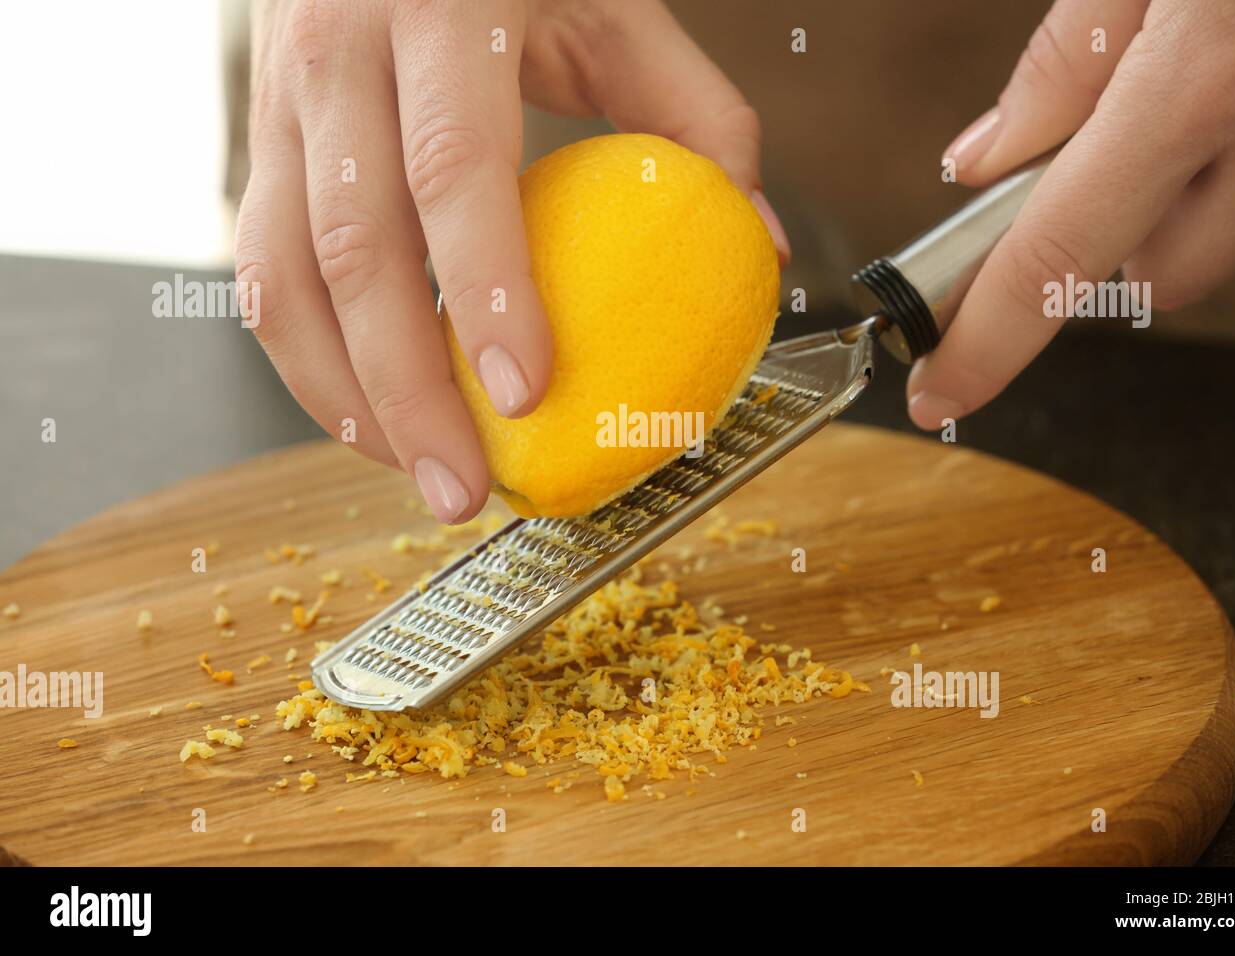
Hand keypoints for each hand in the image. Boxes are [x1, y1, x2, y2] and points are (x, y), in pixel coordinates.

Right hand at [236, 0, 789, 520]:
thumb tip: (760, 241)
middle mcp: (336, 53)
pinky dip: (308, 357)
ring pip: (280, 275)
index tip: (523, 393)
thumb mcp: (613, 4)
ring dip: (342, 395)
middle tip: (462, 487)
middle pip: (353, 248)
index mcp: (438, 8)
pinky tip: (365, 410)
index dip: (485, 289)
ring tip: (414, 470)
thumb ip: (693, 115)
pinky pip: (259, 268)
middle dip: (404, 389)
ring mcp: (277, 99)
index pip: (453, 165)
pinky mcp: (257, 142)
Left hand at [908, 0, 1234, 428]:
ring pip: (1223, 240)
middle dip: (1102, 243)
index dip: (986, 342)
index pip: (1056, 258)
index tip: (938, 393)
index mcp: (1196, 85)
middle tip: (1087, 157)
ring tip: (1186, 89)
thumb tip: (988, 160)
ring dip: (1176, 203)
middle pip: (1154, 276)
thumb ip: (1063, 61)